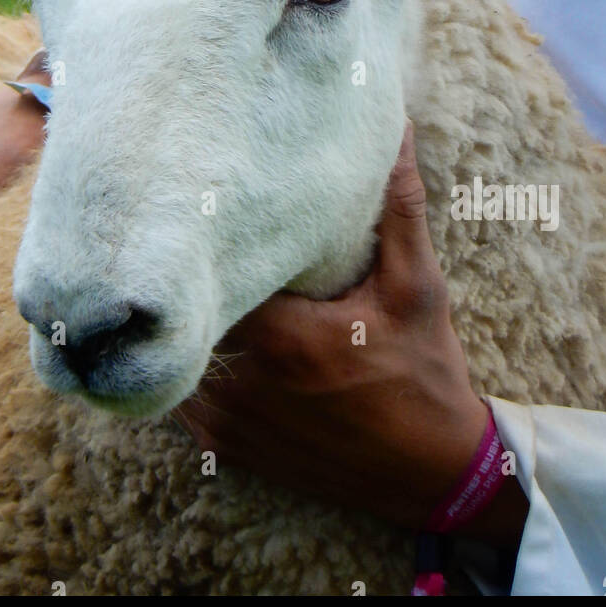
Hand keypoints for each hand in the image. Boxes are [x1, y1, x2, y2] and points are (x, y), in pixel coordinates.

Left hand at [174, 123, 528, 545]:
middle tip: (192, 228)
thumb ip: (398, 208)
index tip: (210, 201)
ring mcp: (224, 419)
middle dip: (192, 273)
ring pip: (173, 351)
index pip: (212, 270)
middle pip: (186, 308)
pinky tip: (205, 331)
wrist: (432, 476)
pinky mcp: (221, 445)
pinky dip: (187, 360)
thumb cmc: (426, 374)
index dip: (206, 235)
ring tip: (190, 276)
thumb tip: (398, 130)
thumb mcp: (418, 287)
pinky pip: (178, 391)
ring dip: (184, 318)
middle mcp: (239, 382)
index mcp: (280, 337)